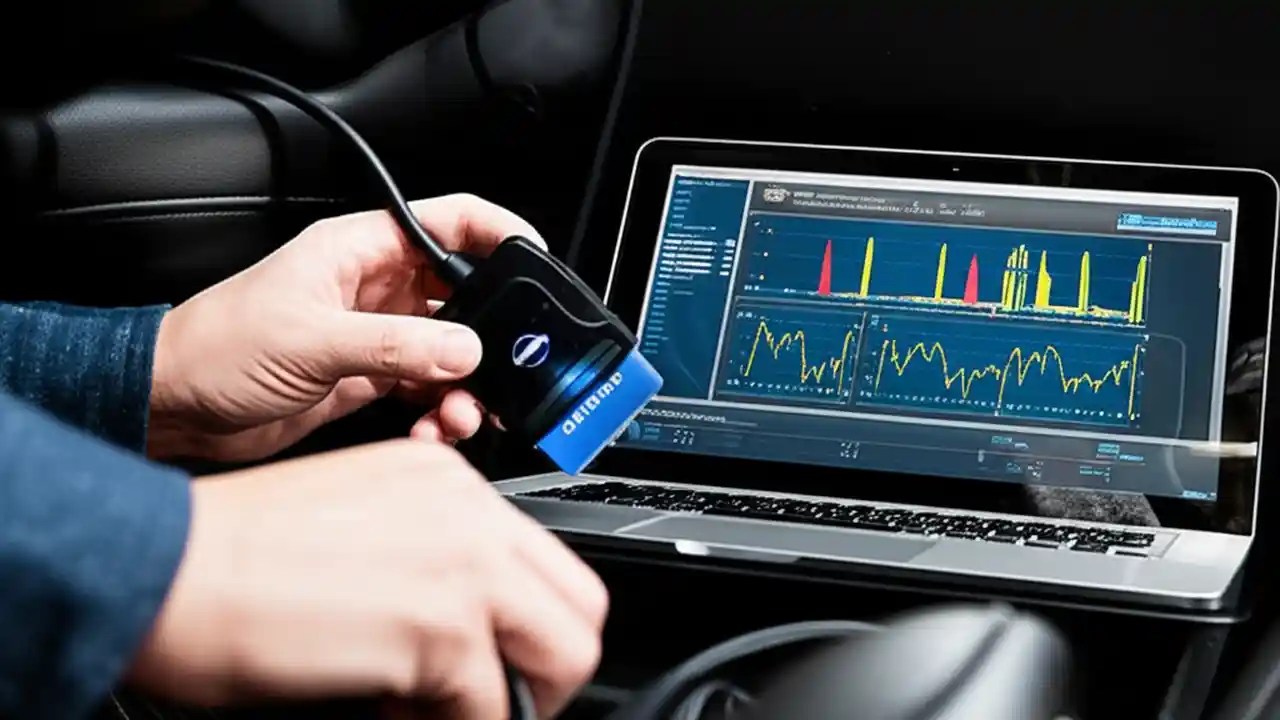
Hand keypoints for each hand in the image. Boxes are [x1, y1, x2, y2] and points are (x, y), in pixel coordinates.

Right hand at [125, 439, 607, 718]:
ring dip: (514, 699)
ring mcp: (465, 566)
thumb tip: (467, 628)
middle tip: (499, 697)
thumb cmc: (235, 552)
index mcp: (449, 480)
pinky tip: (397, 712)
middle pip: (579, 603)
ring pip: (566, 655)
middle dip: (550, 665)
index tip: (487, 654)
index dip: (520, 620)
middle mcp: (471, 512)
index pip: (539, 558)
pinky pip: (493, 707)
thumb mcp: (362, 522)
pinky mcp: (443, 629)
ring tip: (443, 709)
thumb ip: (431, 557)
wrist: (171, 566)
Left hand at [147, 194, 544, 461]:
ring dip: (468, 385)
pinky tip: (432, 430)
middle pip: (464, 296)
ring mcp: (377, 334)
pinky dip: (440, 412)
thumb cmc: (216, 348)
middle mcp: (376, 288)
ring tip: (465, 413)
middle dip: (493, 333)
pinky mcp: (369, 377)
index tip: (537, 261)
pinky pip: (428, 390)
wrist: (174, 406)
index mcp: (361, 250)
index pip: (450, 222)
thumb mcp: (312, 340)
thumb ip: (395, 345)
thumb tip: (465, 349)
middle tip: (512, 366)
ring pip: (452, 351)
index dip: (500, 233)